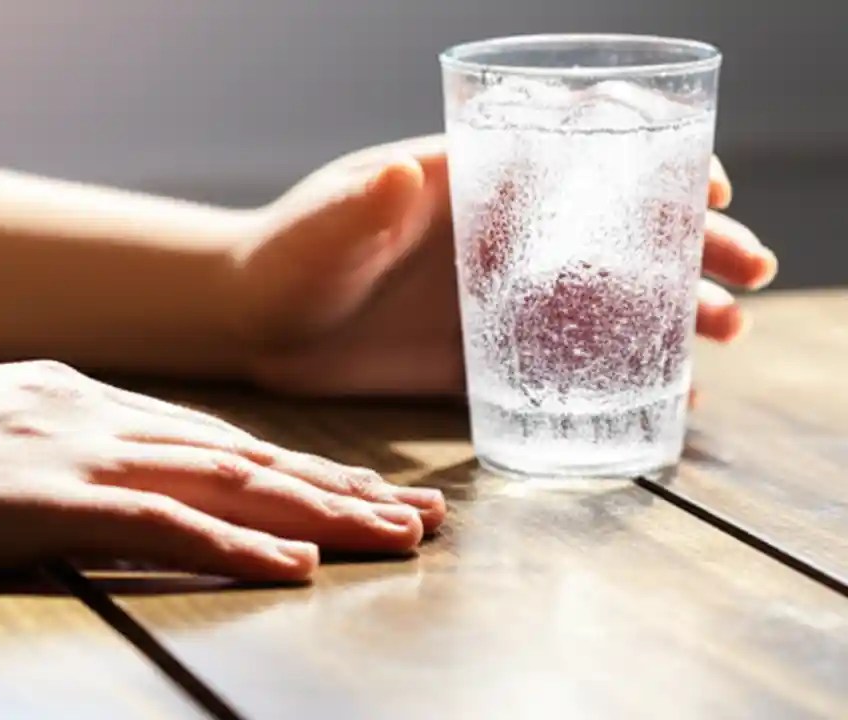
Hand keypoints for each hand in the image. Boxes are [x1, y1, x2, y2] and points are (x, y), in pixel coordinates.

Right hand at [0, 361, 445, 581]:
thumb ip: (44, 451)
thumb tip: (97, 483)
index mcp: (75, 396)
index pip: (214, 436)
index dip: (297, 468)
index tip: (358, 490)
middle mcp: (91, 410)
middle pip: (245, 453)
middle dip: (340, 487)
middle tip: (419, 516)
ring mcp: (70, 448)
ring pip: (230, 480)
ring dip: (322, 512)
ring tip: (397, 539)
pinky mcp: (41, 497)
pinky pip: (164, 524)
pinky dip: (238, 545)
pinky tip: (295, 568)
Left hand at [234, 135, 777, 398]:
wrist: (252, 326)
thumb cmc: (285, 256)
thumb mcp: (324, 226)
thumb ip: (363, 207)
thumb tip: (402, 173)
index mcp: (475, 183)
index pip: (582, 158)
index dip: (653, 164)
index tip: (708, 189)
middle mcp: (499, 235)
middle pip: (614, 228)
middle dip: (689, 244)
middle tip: (749, 272)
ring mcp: (496, 296)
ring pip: (604, 294)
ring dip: (670, 307)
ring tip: (723, 333)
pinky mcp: (480, 354)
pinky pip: (563, 361)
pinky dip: (616, 372)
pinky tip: (667, 394)